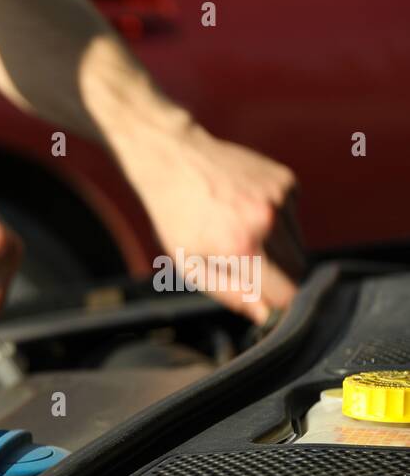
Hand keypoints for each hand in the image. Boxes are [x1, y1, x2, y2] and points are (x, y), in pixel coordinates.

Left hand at [127, 124, 305, 323]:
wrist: (175, 160)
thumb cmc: (176, 218)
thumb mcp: (189, 265)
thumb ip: (230, 293)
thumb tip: (265, 315)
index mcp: (242, 246)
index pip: (287, 292)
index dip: (279, 302)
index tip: (267, 303)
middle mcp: (268, 220)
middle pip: (298, 269)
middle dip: (278, 277)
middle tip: (247, 267)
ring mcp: (281, 196)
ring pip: (299, 244)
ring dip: (278, 249)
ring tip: (241, 233)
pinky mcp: (287, 181)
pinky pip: (295, 217)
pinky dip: (278, 222)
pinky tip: (246, 210)